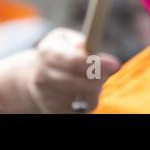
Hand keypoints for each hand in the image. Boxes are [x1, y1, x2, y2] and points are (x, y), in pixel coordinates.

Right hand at [0, 28, 118, 113]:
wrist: (34, 76)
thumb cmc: (59, 52)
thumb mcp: (66, 39)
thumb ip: (82, 43)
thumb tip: (99, 57)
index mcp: (47, 51)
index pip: (74, 61)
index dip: (97, 64)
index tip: (115, 64)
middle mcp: (43, 75)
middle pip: (79, 83)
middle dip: (99, 79)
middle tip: (108, 72)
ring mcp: (45, 95)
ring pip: (82, 99)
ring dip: (95, 90)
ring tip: (94, 80)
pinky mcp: (52, 110)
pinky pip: (79, 110)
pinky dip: (87, 101)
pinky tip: (84, 91)